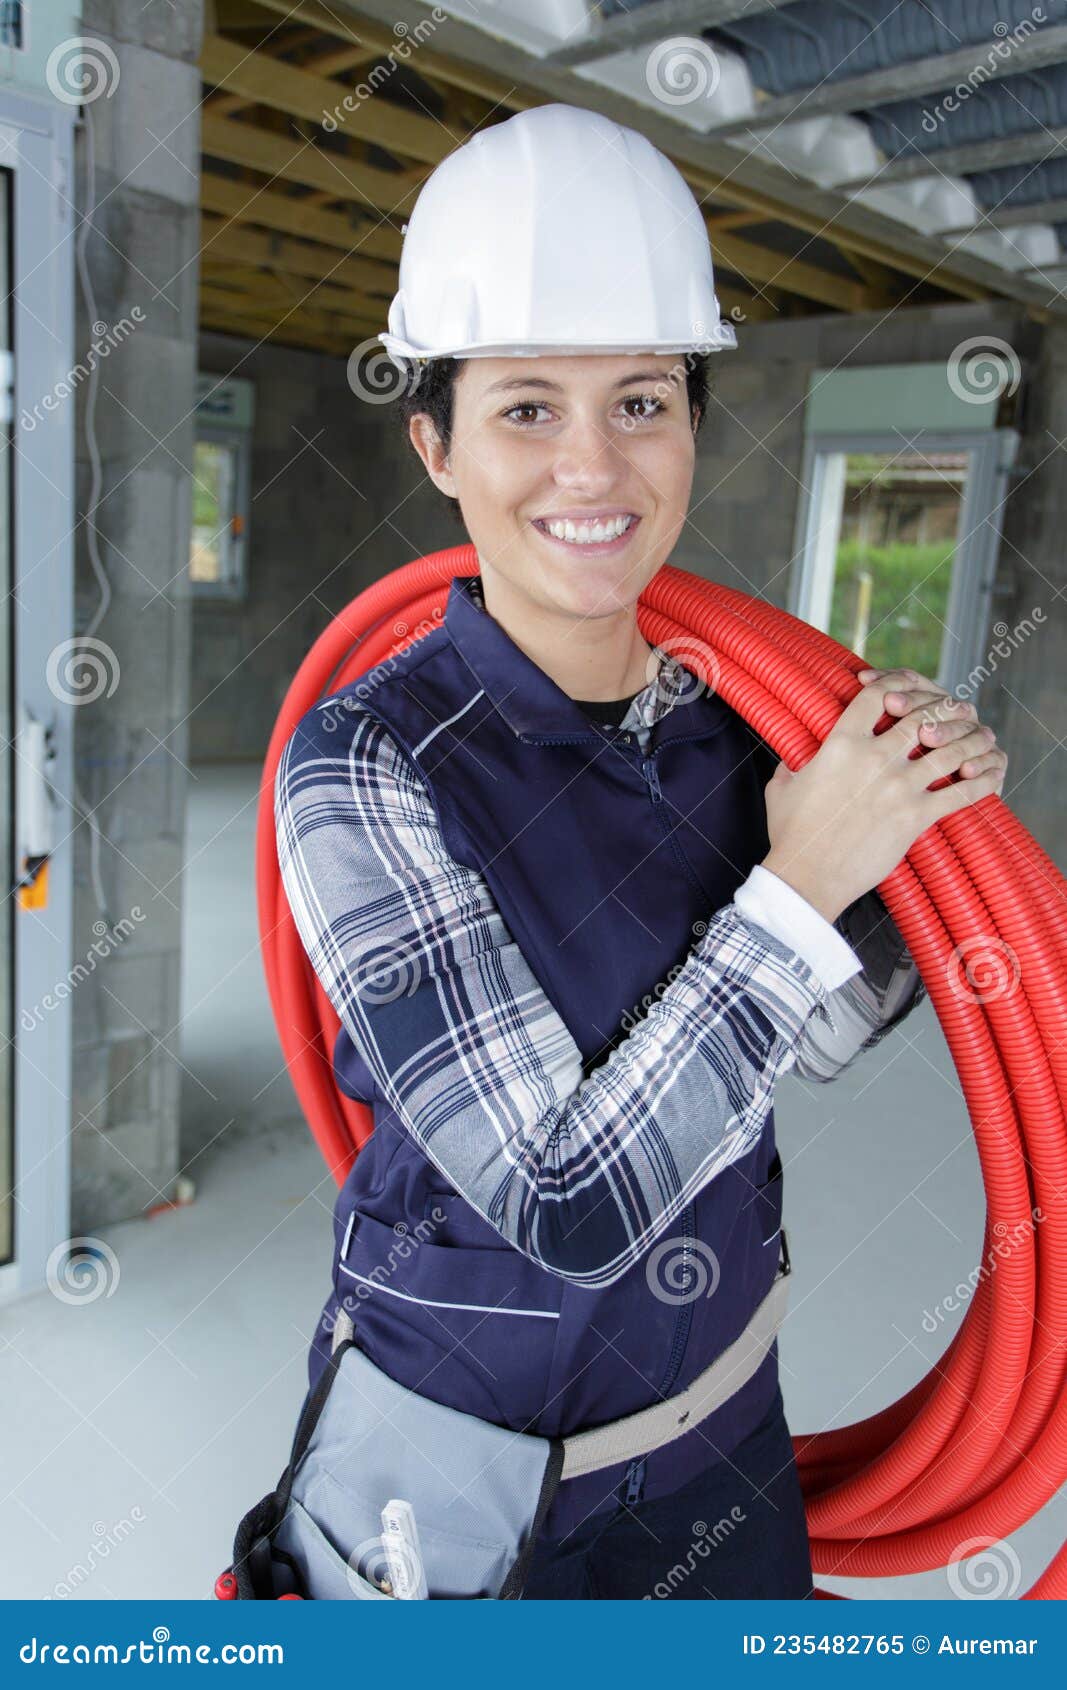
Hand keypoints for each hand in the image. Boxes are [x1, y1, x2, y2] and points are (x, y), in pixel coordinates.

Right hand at [759, 666, 1007, 923]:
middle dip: (943, 710)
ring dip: (971, 740)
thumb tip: (794, 757)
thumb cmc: (792, 834)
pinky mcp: (916, 817)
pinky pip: (961, 792)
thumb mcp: (781, 787)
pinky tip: (990, 775)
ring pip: (950, 749)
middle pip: (922, 715)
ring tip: (981, 738)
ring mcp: (898, 787)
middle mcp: (874, 759)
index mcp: (841, 744)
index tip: (906, 688)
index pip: (878, 694)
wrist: (807, 876)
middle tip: (954, 713)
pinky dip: (982, 780)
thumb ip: (793, 763)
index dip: (897, 683)